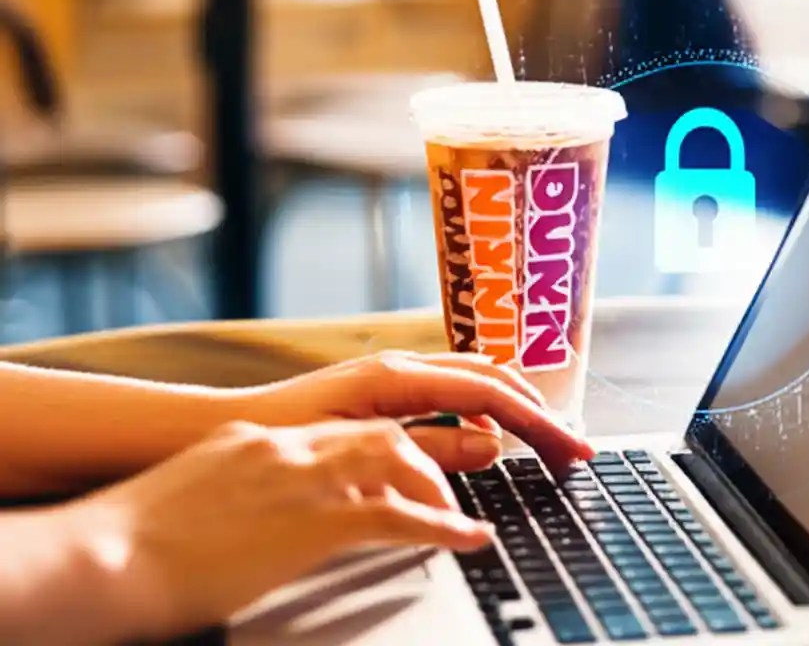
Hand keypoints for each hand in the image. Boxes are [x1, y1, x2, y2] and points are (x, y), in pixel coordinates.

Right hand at [69, 419, 492, 640]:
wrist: (107, 559)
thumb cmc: (135, 545)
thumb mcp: (197, 498)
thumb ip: (235, 492)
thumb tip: (248, 517)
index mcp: (255, 439)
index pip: (340, 429)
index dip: (383, 444)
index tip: (406, 460)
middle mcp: (286, 447)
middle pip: (382, 432)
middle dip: (424, 454)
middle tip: (447, 484)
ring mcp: (303, 478)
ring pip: (399, 459)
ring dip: (435, 485)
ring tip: (453, 514)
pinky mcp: (317, 520)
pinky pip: (401, 518)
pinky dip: (441, 527)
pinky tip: (464, 539)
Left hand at [249, 351, 592, 474]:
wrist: (227, 429)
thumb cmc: (284, 438)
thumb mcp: (362, 450)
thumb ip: (431, 447)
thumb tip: (492, 447)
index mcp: (400, 376)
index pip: (491, 393)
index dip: (539, 421)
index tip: (572, 446)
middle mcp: (403, 365)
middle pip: (493, 379)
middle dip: (539, 411)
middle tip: (574, 446)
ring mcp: (396, 373)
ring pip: (476, 381)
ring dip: (516, 408)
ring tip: (547, 439)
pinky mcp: (387, 387)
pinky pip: (453, 392)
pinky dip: (485, 411)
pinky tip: (490, 438)